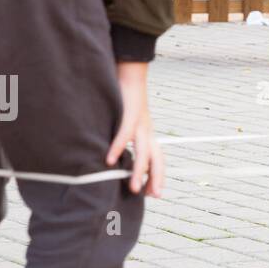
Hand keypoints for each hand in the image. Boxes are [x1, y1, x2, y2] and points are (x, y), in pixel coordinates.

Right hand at [107, 61, 164, 196]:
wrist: (129, 71)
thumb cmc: (125, 98)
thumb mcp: (126, 121)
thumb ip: (123, 138)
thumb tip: (112, 156)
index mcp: (147, 133)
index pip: (158, 158)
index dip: (158, 175)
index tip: (156, 194)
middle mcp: (147, 130)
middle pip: (157, 158)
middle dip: (155, 178)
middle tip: (154, 197)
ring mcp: (140, 122)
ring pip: (143, 151)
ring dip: (139, 171)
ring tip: (134, 188)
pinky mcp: (130, 113)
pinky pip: (124, 133)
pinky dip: (118, 147)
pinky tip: (110, 160)